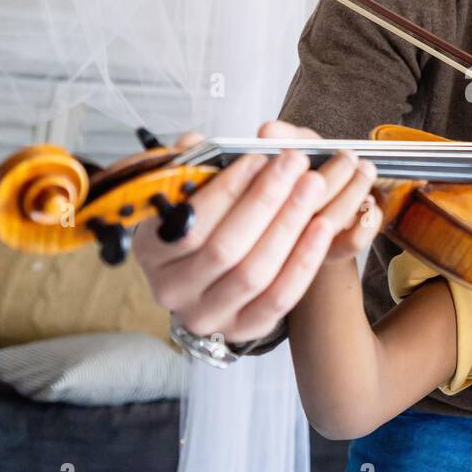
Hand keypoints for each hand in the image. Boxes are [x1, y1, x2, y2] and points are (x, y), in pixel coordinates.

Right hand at [133, 120, 382, 343]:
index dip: (227, 190)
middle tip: (295, 163)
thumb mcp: (187, 193)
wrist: (212, 279)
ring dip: (289, 224)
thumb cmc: (204, 223)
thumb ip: (191, 167)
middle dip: (265, 200)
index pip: (189, 223)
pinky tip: (322, 225)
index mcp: (150, 250)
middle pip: (224, 248)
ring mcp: (208, 315)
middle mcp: (172, 289)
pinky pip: (279, 298)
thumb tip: (195, 143)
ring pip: (254, 272)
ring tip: (313, 184)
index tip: (258, 158)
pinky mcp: (244, 329)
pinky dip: (303, 261)